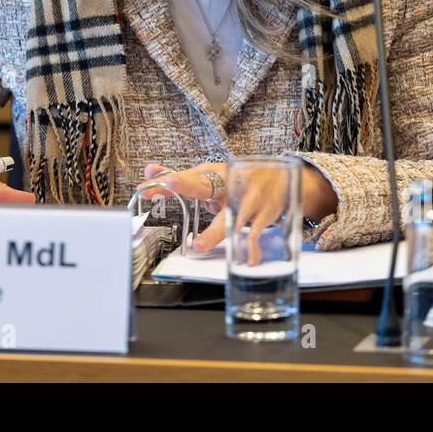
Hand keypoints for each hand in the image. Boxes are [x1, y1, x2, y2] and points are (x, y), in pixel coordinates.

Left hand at [136, 161, 336, 261]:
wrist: (282, 177)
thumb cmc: (239, 178)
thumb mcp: (213, 175)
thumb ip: (181, 178)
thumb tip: (149, 172)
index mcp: (217, 174)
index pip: (191, 176)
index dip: (175, 179)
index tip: (159, 181)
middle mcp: (231, 184)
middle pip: (208, 185)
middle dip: (188, 184)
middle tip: (171, 183)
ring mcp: (248, 200)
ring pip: (230, 216)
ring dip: (214, 232)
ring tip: (198, 245)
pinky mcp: (263, 215)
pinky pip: (254, 233)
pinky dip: (251, 247)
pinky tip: (247, 259)